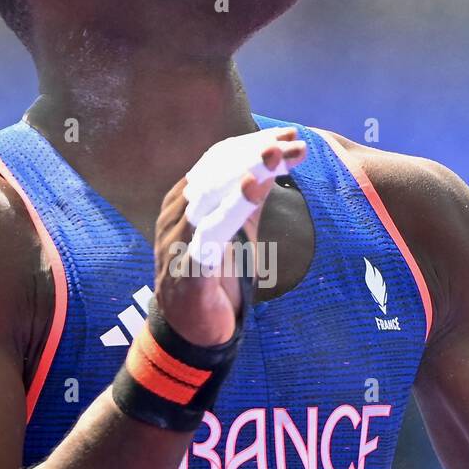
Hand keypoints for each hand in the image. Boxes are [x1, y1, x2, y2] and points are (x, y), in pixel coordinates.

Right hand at [154, 127, 306, 344]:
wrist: (191, 332)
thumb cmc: (213, 277)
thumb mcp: (234, 230)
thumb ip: (248, 200)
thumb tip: (274, 162)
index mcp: (185, 201)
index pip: (218, 160)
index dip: (253, 144)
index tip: (290, 136)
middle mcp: (176, 215)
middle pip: (216, 172)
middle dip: (255, 153)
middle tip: (291, 142)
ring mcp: (177, 243)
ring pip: (210, 197)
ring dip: (246, 173)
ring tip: (274, 157)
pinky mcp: (187, 271)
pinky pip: (209, 235)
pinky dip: (231, 210)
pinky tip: (253, 192)